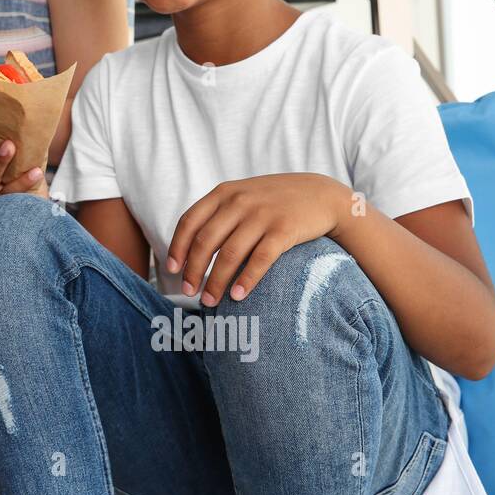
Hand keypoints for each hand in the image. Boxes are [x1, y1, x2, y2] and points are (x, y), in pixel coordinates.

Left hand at [166, 174, 350, 305]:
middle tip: (189, 292)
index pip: (189, 222)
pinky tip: (237, 296)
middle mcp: (239, 202)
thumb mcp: (242, 195)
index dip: (177, 248)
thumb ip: (218, 213)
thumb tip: (188, 248)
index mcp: (224, 193)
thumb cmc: (274, 201)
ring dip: (216, 282)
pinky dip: (246, 280)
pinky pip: (259, 260)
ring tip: (209, 301)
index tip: (172, 270)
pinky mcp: (284, 230)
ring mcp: (262, 215)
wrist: (321, 195)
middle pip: (205, 242)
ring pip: (229, 254)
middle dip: (193, 271)